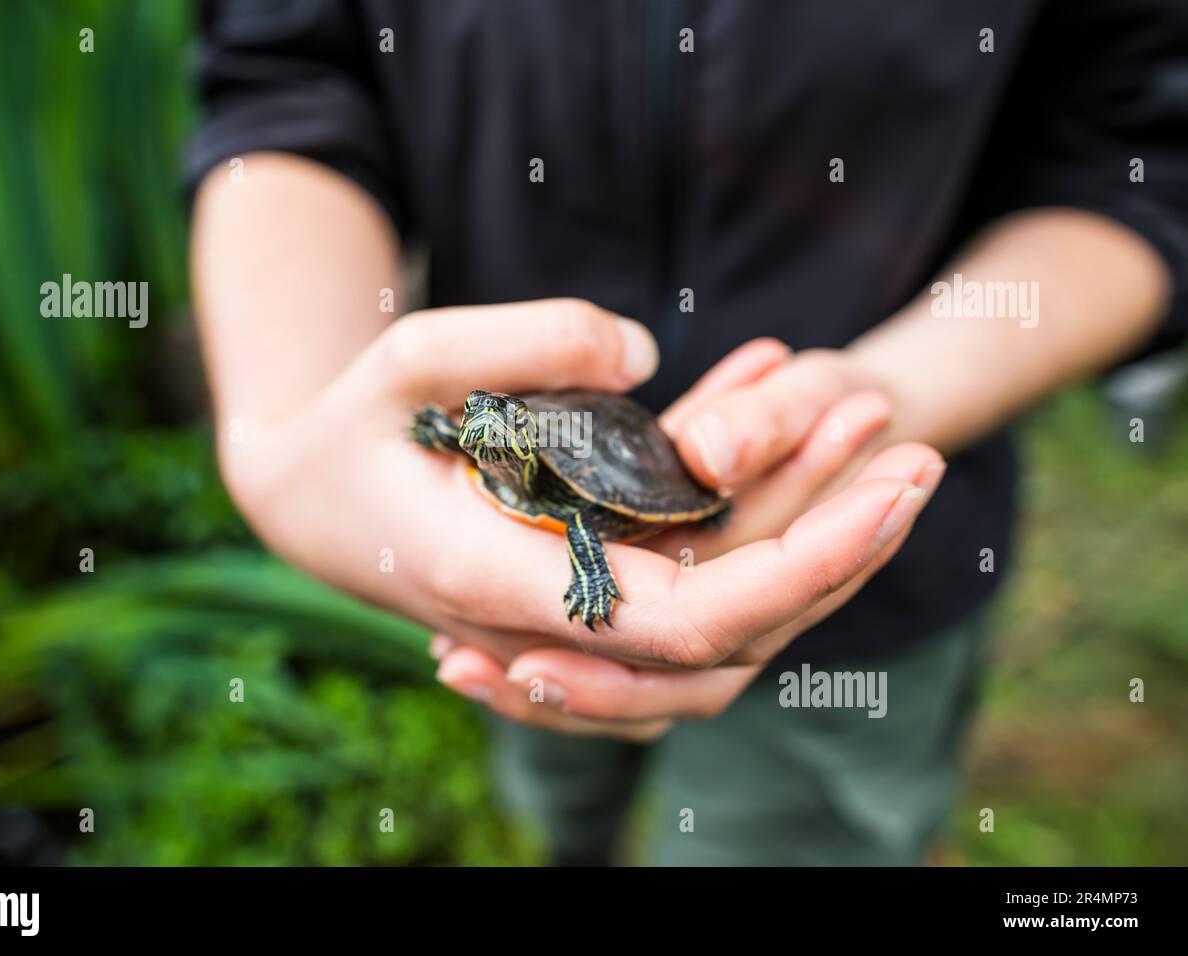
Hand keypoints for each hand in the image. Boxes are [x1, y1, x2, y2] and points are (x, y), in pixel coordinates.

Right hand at [222, 301, 937, 684]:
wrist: (301, 500)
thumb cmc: (345, 429)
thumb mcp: (413, 358)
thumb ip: (526, 345)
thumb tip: (648, 358)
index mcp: (513, 584)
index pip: (690, 622)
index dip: (803, 570)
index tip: (889, 494)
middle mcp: (558, 623)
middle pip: (733, 633)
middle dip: (838, 553)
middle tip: (919, 457)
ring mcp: (575, 614)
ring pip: (722, 616)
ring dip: (808, 539)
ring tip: (873, 437)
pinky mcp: (585, 587)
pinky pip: (687, 576)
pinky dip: (749, 518)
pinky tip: (783, 433)